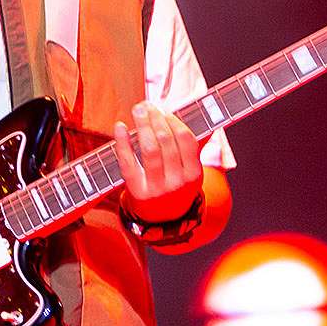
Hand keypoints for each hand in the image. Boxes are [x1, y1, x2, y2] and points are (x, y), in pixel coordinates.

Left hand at [112, 102, 203, 221]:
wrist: (163, 220)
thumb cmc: (176, 185)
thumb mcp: (190, 170)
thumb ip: (193, 145)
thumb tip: (207, 112)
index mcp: (194, 174)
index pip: (186, 140)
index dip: (174, 120)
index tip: (163, 110)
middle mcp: (177, 182)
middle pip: (166, 141)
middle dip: (155, 118)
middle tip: (146, 105)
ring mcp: (157, 187)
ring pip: (149, 150)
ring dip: (142, 125)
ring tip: (138, 110)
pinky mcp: (137, 191)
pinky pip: (128, 163)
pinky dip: (122, 143)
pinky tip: (120, 126)